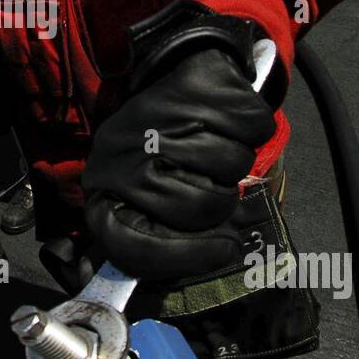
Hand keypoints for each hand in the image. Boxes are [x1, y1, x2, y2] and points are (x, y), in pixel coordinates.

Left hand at [82, 48, 275, 280]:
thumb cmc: (155, 147)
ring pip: (232, 166)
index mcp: (104, 188)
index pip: (132, 246)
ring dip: (234, 163)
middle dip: (219, 201)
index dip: (184, 259)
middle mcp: (125, 153)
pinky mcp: (200, 88)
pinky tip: (225, 120)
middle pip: (201, 207)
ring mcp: (161, 117)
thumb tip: (166, 289)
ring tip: (211, 147)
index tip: (223, 252)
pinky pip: (254, 128)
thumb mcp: (136, 195)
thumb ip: (148, 241)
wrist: (166, 68)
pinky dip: (252, 128)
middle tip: (209, 182)